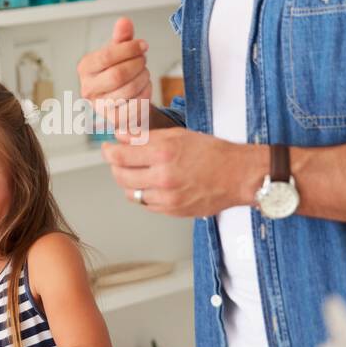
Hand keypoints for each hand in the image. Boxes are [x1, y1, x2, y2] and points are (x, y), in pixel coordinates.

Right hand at [77, 17, 151, 132]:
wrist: (124, 100)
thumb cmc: (120, 71)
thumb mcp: (120, 51)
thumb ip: (122, 37)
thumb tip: (124, 22)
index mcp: (85, 68)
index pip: (106, 56)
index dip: (129, 49)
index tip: (143, 45)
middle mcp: (88, 89)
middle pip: (118, 75)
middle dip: (137, 65)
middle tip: (144, 60)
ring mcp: (100, 107)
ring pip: (128, 90)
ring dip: (143, 78)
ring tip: (145, 72)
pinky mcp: (114, 120)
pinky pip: (135, 106)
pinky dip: (145, 93)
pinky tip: (145, 87)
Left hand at [101, 126, 261, 217]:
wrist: (238, 176)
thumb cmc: (212, 152)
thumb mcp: (178, 135)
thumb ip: (146, 137)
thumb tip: (120, 136)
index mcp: (163, 153)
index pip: (119, 155)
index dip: (109, 151)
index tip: (108, 147)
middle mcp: (163, 177)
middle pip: (120, 176)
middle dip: (116, 166)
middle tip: (119, 159)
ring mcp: (167, 198)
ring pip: (131, 193)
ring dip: (128, 182)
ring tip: (137, 172)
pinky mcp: (172, 211)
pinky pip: (146, 204)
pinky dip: (144, 194)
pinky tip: (153, 184)